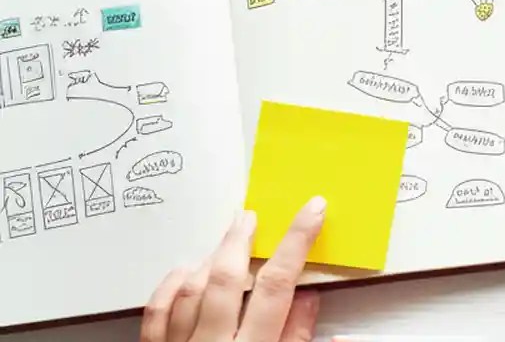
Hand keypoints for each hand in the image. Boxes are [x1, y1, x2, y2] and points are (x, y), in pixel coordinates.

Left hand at [141, 197, 326, 341]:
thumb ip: (296, 337)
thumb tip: (309, 295)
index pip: (278, 284)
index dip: (297, 240)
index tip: (314, 208)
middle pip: (226, 278)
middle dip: (240, 239)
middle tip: (249, 216)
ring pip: (191, 288)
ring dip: (209, 261)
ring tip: (224, 247)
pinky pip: (157, 310)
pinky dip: (172, 285)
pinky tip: (186, 272)